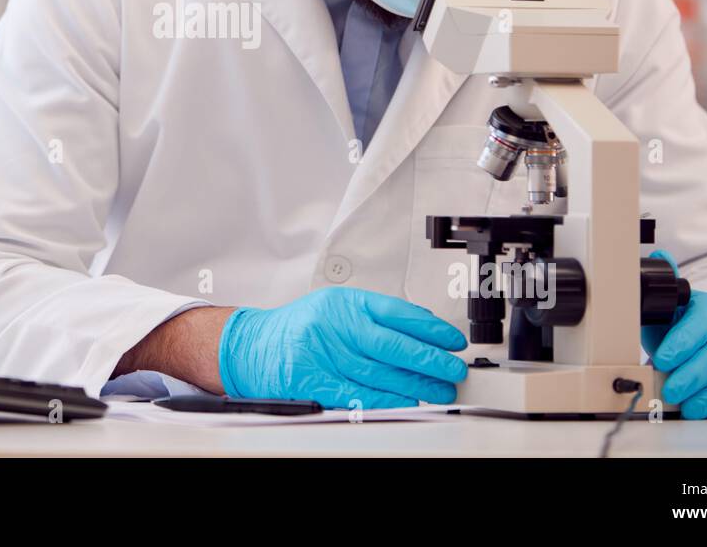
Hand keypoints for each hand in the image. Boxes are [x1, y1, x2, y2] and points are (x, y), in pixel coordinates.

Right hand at [217, 287, 467, 408]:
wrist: (253, 345)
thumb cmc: (298, 328)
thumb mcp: (336, 307)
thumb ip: (374, 317)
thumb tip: (421, 328)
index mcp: (345, 303)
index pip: (397, 313)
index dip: (430, 328)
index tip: (452, 340)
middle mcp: (336, 326)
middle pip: (393, 345)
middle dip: (430, 360)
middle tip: (453, 369)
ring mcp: (324, 354)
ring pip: (380, 373)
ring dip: (415, 385)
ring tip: (439, 390)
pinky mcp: (315, 382)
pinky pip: (357, 395)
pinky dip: (385, 401)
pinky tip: (406, 402)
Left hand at [642, 250, 706, 418]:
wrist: (696, 344)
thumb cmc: (676, 329)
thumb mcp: (663, 310)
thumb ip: (662, 288)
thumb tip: (660, 257)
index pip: (702, 321)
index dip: (683, 341)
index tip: (662, 359)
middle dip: (696, 374)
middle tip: (671, 390)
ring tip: (690, 407)